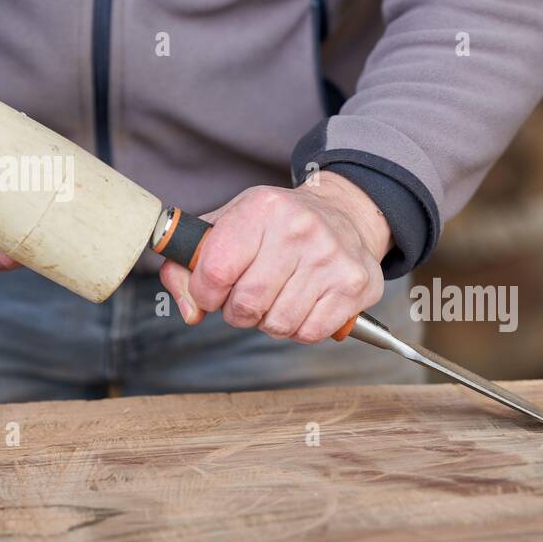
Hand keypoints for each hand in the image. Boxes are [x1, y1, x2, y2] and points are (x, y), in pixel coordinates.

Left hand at [159, 171, 389, 342]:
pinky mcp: (354, 285)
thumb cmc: (278, 227)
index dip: (205, 293)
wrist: (345, 215)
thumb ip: (189, 266)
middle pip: (246, 304)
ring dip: (271, 322)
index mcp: (261, 208)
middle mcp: (299, 228)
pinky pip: (309, 333)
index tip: (213, 291)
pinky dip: (300, 329)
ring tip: (279, 298)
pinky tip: (304, 306)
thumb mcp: (228, 226)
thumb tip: (191, 311)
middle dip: (239, 312)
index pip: (214, 271)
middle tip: (248, 298)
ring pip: (278, 324)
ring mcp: (330, 258)